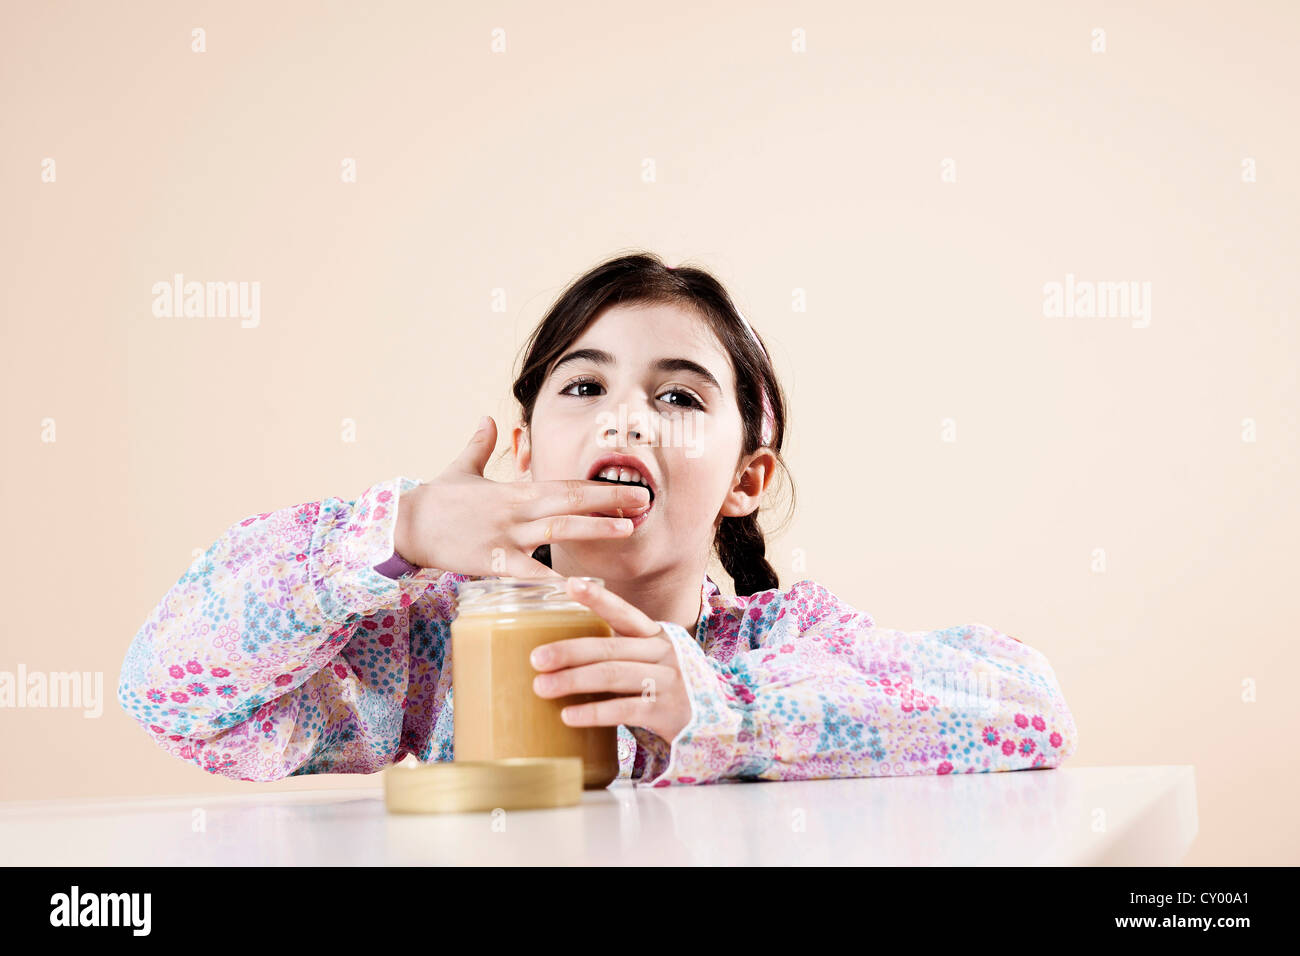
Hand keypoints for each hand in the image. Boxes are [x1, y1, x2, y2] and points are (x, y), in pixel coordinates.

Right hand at [394, 416, 651, 577]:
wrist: (403, 524)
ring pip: (557, 530)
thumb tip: (488, 420)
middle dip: (609, 500)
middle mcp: (516, 510)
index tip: (628, 486)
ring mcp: (506, 536)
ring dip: (593, 528)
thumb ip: (480, 445)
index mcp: (514, 490)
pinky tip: (579, 588)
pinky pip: (529, 573)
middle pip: (570, 501)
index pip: (565, 485)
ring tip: (626, 530)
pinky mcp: (492, 563)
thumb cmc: (434, 500)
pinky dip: (555, 580)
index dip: (598, 486)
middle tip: (644, 499)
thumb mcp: (460, 468)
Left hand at [529, 577, 692, 743]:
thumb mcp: (648, 662)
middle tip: (536, 658)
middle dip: (569, 651)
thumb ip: (616, 653)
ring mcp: (668, 681)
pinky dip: (593, 712)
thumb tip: (557, 654)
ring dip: (573, 680)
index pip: (624, 612)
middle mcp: (663, 653)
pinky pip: (624, 709)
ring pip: (613, 675)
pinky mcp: (666, 711)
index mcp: (655, 635)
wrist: (710, 723)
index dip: (597, 598)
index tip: (569, 584)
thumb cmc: (664, 688)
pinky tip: (568, 716)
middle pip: (609, 647)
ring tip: (542, 687)